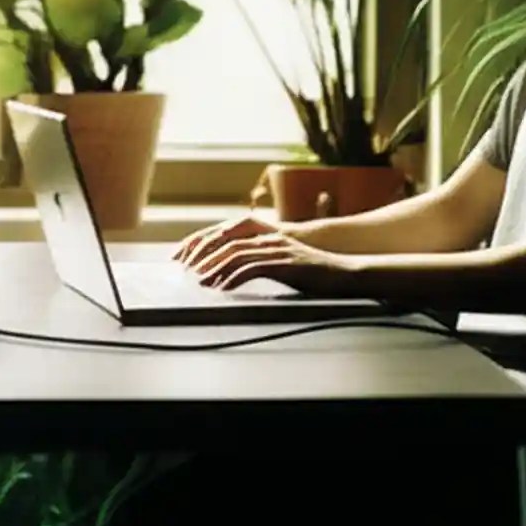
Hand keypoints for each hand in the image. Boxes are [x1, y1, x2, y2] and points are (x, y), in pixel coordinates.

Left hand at [194, 233, 358, 292]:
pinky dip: (234, 278)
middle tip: (184, 273)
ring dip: (215, 269)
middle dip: (201, 257)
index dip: (200, 245)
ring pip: (236, 254)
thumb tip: (227, 278)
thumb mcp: (280, 264)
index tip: (181, 260)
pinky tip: (223, 289)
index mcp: (264, 236)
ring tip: (200, 283)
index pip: (223, 236)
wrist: (344, 275)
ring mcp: (277, 249)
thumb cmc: (312, 273)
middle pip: (225, 243)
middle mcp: (268, 238)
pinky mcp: (285, 262)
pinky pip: (253, 268)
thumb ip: (256, 264)